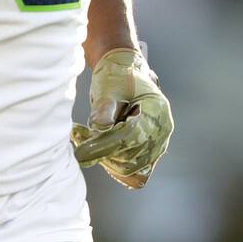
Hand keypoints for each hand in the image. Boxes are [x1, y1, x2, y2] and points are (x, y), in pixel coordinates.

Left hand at [71, 47, 172, 188]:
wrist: (125, 73)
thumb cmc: (117, 78)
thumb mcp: (108, 89)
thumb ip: (104, 111)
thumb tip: (99, 132)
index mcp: (157, 110)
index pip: (131, 137)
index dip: (104, 146)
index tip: (82, 152)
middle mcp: (162, 129)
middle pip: (131, 156)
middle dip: (102, 153)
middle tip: (80, 140)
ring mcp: (157, 142)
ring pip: (129, 167)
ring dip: (105, 159)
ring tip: (86, 142)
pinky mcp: (148, 151)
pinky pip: (131, 168)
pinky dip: (113, 162)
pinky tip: (98, 149)